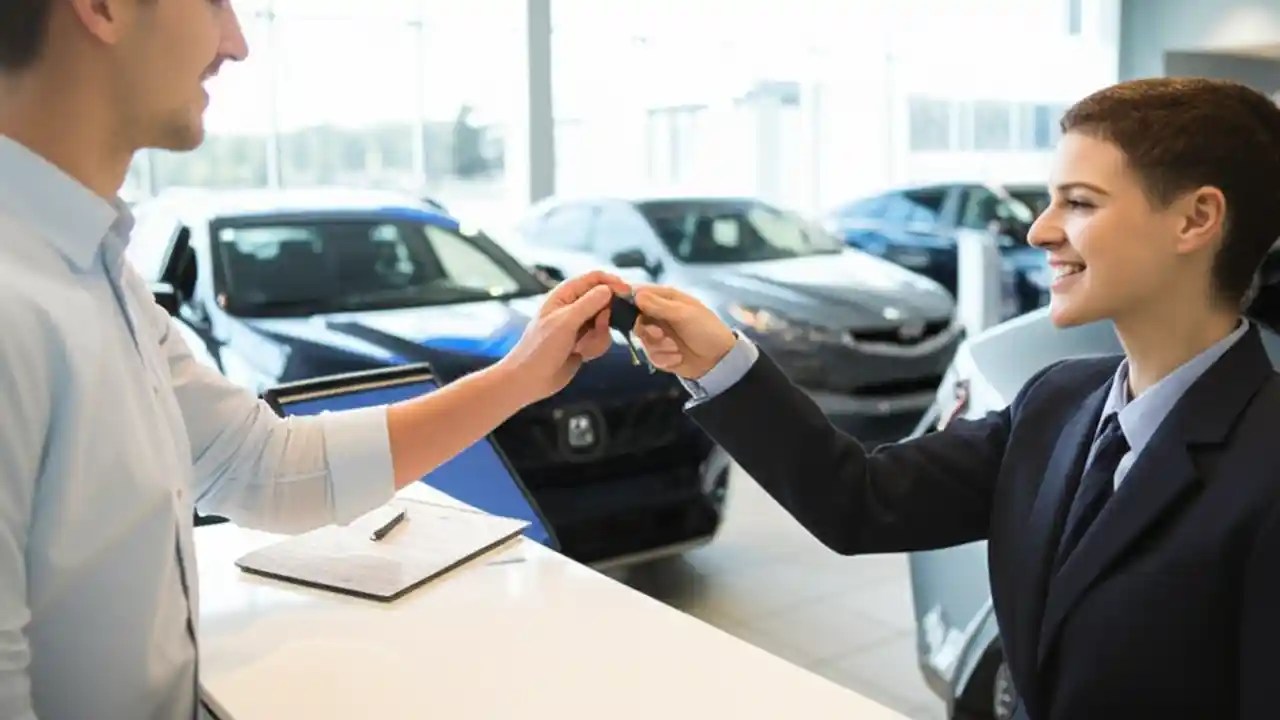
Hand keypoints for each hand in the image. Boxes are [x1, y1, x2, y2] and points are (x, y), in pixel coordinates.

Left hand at [498, 271, 631, 403]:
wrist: (530, 379)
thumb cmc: (540, 348)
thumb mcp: (565, 322)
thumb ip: (588, 304)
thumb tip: (609, 289)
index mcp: (565, 294)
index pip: (594, 278)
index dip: (612, 282)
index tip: (627, 293)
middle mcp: (574, 307)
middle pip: (605, 300)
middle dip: (606, 316)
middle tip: (599, 327)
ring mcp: (580, 325)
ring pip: (606, 322)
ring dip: (599, 336)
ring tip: (582, 347)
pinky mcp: (584, 342)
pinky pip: (602, 339)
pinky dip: (596, 347)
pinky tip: (581, 355)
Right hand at [632, 286, 735, 379]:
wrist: (720, 360)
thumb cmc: (706, 330)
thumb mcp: (685, 314)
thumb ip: (659, 305)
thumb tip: (636, 295)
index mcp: (666, 299)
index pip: (639, 293)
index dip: (628, 298)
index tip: (623, 307)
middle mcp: (659, 315)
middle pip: (635, 318)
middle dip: (646, 329)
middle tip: (660, 334)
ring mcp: (658, 335)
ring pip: (642, 339)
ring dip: (658, 346)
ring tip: (676, 348)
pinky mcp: (660, 353)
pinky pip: (650, 355)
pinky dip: (664, 358)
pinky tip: (678, 358)